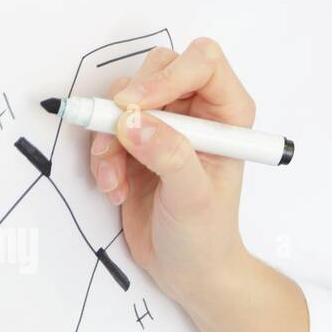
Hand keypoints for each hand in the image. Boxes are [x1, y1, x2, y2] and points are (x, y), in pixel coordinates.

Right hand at [88, 37, 254, 306]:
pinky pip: (106, 126)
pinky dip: (101, 154)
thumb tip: (134, 121)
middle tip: (118, 140)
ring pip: (124, 98)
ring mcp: (167, 123)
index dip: (167, 75)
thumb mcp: (193, 198)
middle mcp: (199, 109)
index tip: (134, 106)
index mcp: (229, 113)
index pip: (204, 62)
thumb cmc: (206, 235)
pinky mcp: (137, 141)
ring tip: (116, 180)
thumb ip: (169, 156)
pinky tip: (113, 187)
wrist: (188, 269)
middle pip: (158, 68)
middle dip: (129, 104)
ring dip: (109, 136)